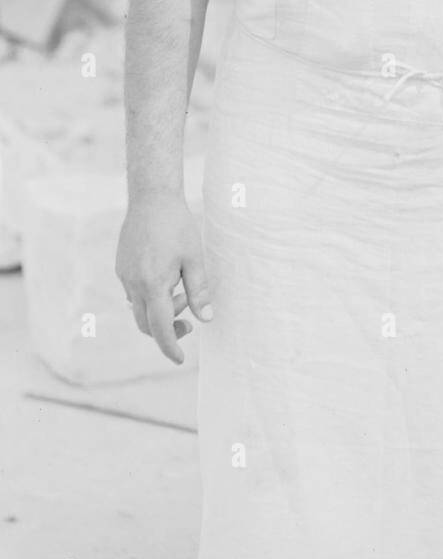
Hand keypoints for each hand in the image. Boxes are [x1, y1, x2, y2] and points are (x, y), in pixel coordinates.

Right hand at [116, 189, 212, 364]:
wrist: (151, 199)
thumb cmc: (177, 226)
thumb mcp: (195, 258)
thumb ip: (199, 290)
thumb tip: (206, 319)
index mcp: (153, 284)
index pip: (159, 327)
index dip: (170, 346)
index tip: (180, 359)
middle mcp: (133, 284)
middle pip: (146, 324)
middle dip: (167, 330)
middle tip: (188, 324)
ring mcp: (124, 276)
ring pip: (139, 309)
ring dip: (160, 311)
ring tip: (181, 290)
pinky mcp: (121, 268)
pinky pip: (134, 293)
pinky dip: (150, 297)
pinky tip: (167, 279)